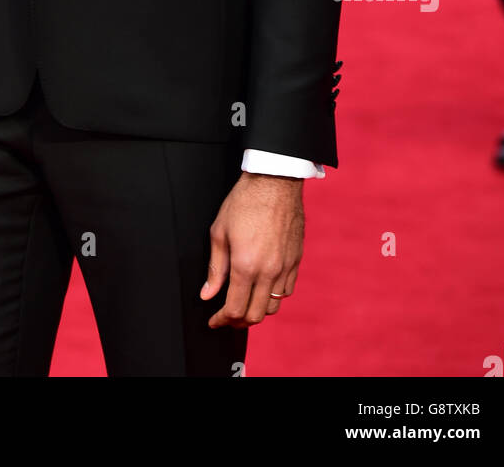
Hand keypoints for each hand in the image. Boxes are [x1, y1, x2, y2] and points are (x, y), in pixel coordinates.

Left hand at [201, 172, 303, 327]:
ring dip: (257, 311)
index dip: (221, 320)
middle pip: (255, 315)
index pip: (235, 309)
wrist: (274, 181)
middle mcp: (268, 271)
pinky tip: (262, 288)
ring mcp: (285, 267)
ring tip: (244, 303)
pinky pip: (287, 290)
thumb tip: (207, 294)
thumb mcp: (219, 232)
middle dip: (238, 322)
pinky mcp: (296, 260)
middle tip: (226, 316)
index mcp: (246, 266)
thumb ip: (215, 268)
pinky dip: (273, 297)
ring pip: (273, 306)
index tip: (213, 320)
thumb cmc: (243, 202)